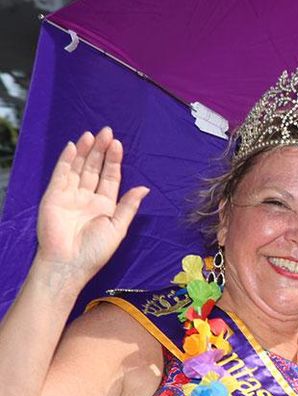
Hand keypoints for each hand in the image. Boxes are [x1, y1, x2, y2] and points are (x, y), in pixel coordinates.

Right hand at [35, 128, 148, 284]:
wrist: (70, 263)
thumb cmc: (95, 250)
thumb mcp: (118, 227)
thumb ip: (129, 206)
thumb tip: (145, 188)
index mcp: (105, 205)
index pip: (110, 177)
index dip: (114, 160)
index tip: (118, 144)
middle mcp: (88, 198)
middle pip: (94, 168)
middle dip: (100, 150)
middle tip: (106, 131)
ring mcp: (70, 196)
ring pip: (78, 168)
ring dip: (84, 151)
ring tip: (91, 135)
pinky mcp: (54, 196)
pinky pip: (61, 175)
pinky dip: (66, 160)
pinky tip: (73, 147)